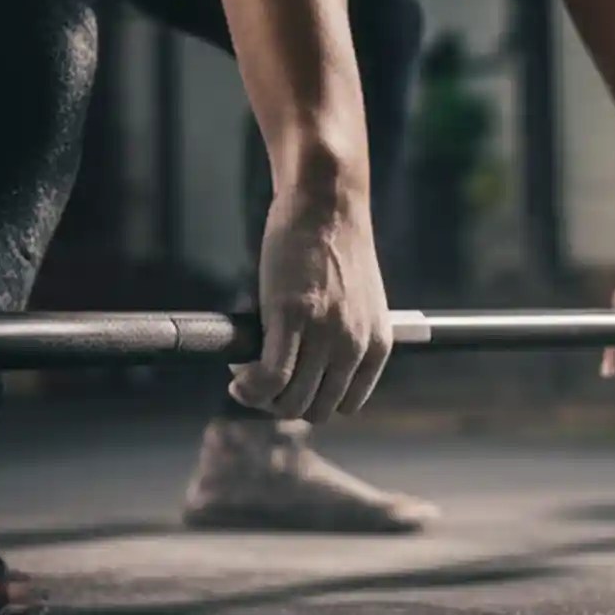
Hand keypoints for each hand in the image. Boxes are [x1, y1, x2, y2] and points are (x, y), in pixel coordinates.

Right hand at [229, 183, 391, 423]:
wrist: (327, 205)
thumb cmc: (335, 249)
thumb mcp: (359, 304)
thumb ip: (345, 338)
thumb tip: (311, 370)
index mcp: (377, 345)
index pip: (346, 405)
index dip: (312, 402)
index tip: (290, 385)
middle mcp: (355, 345)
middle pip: (315, 410)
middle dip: (282, 405)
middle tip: (258, 382)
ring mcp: (325, 333)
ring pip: (290, 402)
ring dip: (260, 398)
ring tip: (244, 376)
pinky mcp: (291, 316)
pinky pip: (270, 378)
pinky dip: (249, 386)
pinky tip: (236, 373)